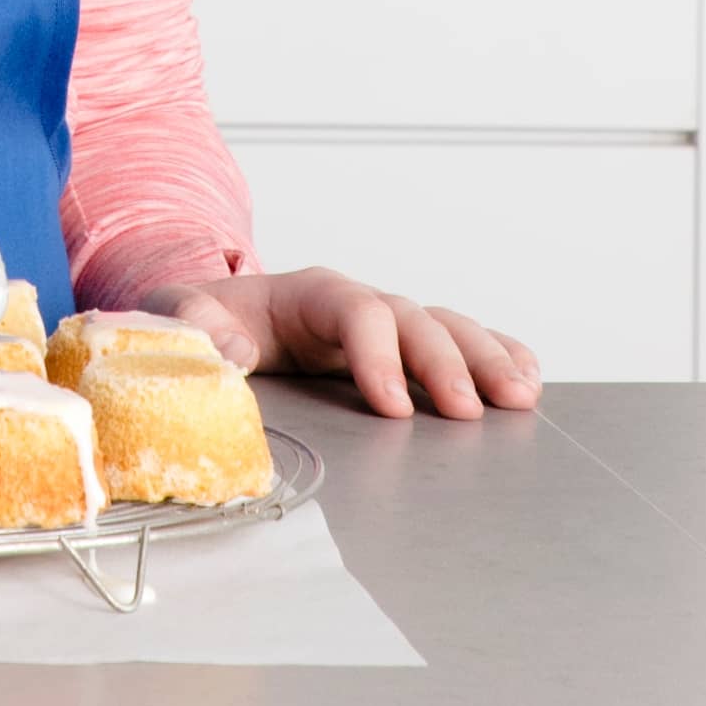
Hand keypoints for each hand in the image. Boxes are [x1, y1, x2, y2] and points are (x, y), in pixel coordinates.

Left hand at [141, 265, 542, 419]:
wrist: (213, 321)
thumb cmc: (203, 321)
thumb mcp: (179, 314)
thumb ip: (196, 326)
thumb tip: (233, 355)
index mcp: (306, 293)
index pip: (354, 309)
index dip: (377, 354)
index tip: (391, 406)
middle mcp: (355, 304)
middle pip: (411, 317)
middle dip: (444, 362)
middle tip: (469, 412)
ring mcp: (384, 326)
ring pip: (444, 327)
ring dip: (485, 359)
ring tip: (520, 398)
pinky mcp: (399, 352)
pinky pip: (456, 343)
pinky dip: (496, 353)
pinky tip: (526, 379)